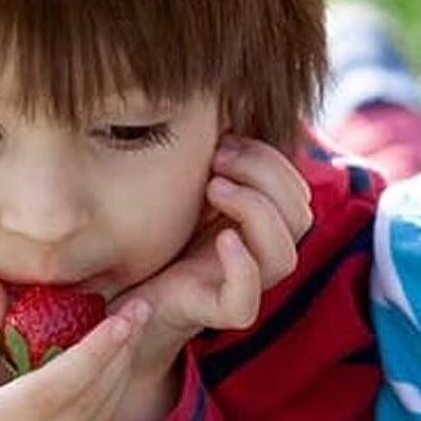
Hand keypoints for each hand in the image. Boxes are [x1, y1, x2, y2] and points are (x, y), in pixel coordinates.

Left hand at [97, 136, 312, 420]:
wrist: (119, 298)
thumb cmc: (152, 242)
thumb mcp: (186, 193)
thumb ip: (214, 163)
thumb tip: (226, 109)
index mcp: (259, 227)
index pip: (297, 190)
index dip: (271, 158)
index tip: (224, 138)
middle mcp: (258, 257)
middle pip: (300, 216)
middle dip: (265, 175)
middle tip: (218, 157)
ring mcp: (240, 286)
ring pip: (284, 256)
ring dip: (256, 211)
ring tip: (213, 187)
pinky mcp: (213, 312)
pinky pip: (246, 301)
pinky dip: (242, 268)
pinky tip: (223, 238)